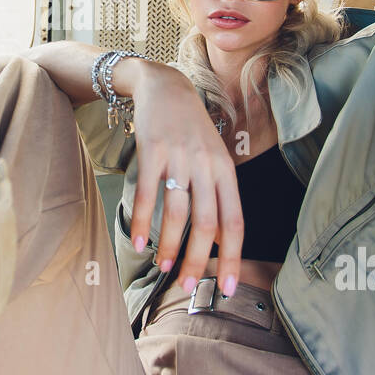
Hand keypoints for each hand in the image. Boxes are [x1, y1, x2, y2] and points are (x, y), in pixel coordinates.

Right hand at [121, 61, 244, 297]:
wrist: (164, 87)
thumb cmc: (190, 131)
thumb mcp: (213, 159)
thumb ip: (217, 196)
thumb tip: (218, 241)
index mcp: (225, 171)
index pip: (234, 221)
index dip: (233, 257)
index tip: (228, 287)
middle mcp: (206, 165)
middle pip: (207, 222)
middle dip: (199, 260)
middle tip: (188, 285)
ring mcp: (179, 157)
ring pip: (178, 212)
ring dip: (171, 245)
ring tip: (165, 267)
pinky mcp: (153, 150)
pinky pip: (147, 194)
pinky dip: (143, 222)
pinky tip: (139, 242)